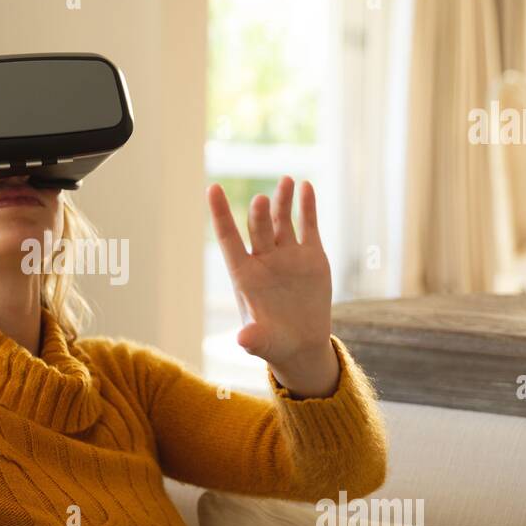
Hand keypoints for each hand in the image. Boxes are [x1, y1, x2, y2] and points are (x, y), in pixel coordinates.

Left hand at [207, 176, 338, 396]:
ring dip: (283, 201)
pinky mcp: (311, 256)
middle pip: (259, 229)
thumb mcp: (263, 343)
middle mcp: (263, 259)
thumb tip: (243, 340)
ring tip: (285, 181)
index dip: (221, 214)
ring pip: (283, 221)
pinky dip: (307, 207)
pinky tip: (306, 187)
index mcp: (244, 275)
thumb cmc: (273, 342)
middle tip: (260, 201)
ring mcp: (287, 255)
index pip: (228, 239)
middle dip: (260, 215)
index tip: (213, 189)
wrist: (301, 344)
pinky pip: (308, 226)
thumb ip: (253, 339)